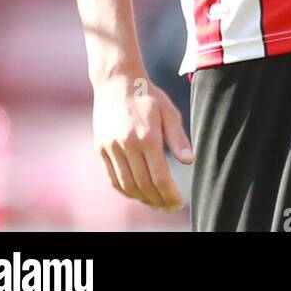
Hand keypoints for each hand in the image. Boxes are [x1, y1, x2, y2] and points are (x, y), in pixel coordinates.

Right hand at [93, 75, 194, 211]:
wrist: (117, 82)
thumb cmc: (148, 96)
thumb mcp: (169, 111)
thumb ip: (178, 138)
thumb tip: (190, 161)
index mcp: (147, 136)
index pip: (159, 176)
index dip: (169, 194)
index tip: (178, 203)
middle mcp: (127, 145)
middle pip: (143, 184)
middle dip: (158, 200)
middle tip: (169, 207)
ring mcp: (111, 148)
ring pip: (126, 185)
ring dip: (142, 199)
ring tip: (156, 203)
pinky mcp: (100, 149)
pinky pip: (112, 178)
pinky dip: (125, 190)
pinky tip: (137, 194)